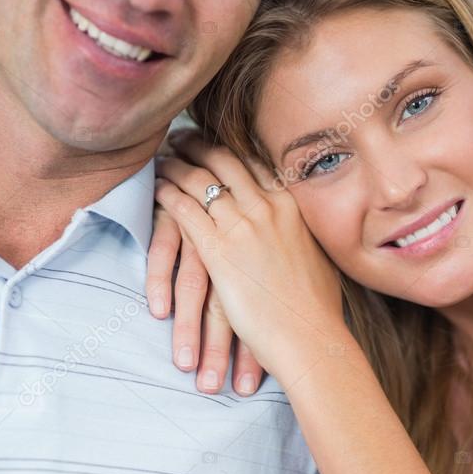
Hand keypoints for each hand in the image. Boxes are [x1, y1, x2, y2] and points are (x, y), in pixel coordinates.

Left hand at [153, 134, 345, 384]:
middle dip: (199, 145)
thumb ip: (300, 237)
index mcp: (291, 207)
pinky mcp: (218, 250)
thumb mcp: (317, 258)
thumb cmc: (317, 308)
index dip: (230, 150)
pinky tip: (155, 188)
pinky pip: (185, 209)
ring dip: (177, 165)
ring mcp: (242, 226)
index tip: (215, 143)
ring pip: (200, 180)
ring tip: (161, 158)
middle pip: (225, 161)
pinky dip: (167, 194)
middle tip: (181, 138)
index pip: (255, 164)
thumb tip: (298, 234)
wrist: (309, 335)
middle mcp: (267, 207)